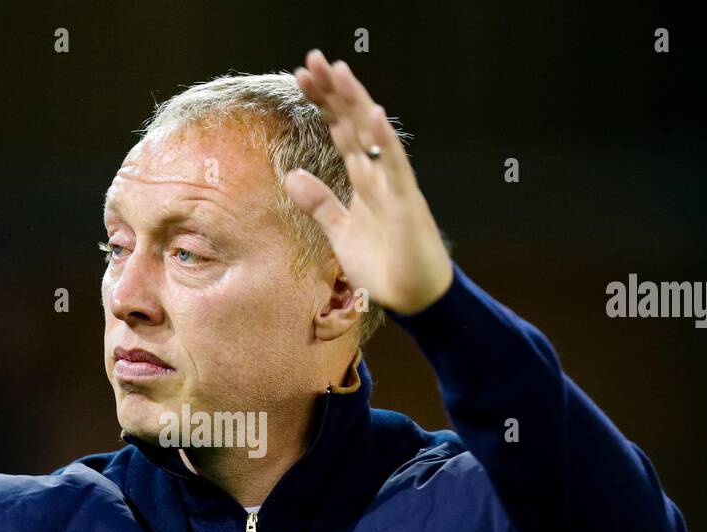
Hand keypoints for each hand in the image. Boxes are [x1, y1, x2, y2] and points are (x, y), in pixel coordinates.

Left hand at [286, 50, 453, 314]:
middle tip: (311, 58)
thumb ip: (320, 204)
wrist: (414, 298)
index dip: (322, 103)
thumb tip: (293, 176)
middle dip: (332, 91)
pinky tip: (373, 114)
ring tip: (337, 71)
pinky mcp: (406, 203)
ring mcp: (394, 185)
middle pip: (352, 123)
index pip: (339, 131)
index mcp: (364, 178)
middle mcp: (379, 173)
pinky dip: (384, 141)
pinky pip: (395, 167)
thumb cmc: (384, 265)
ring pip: (372, 136)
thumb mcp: (341, 232)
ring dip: (355, 102)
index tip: (300, 76)